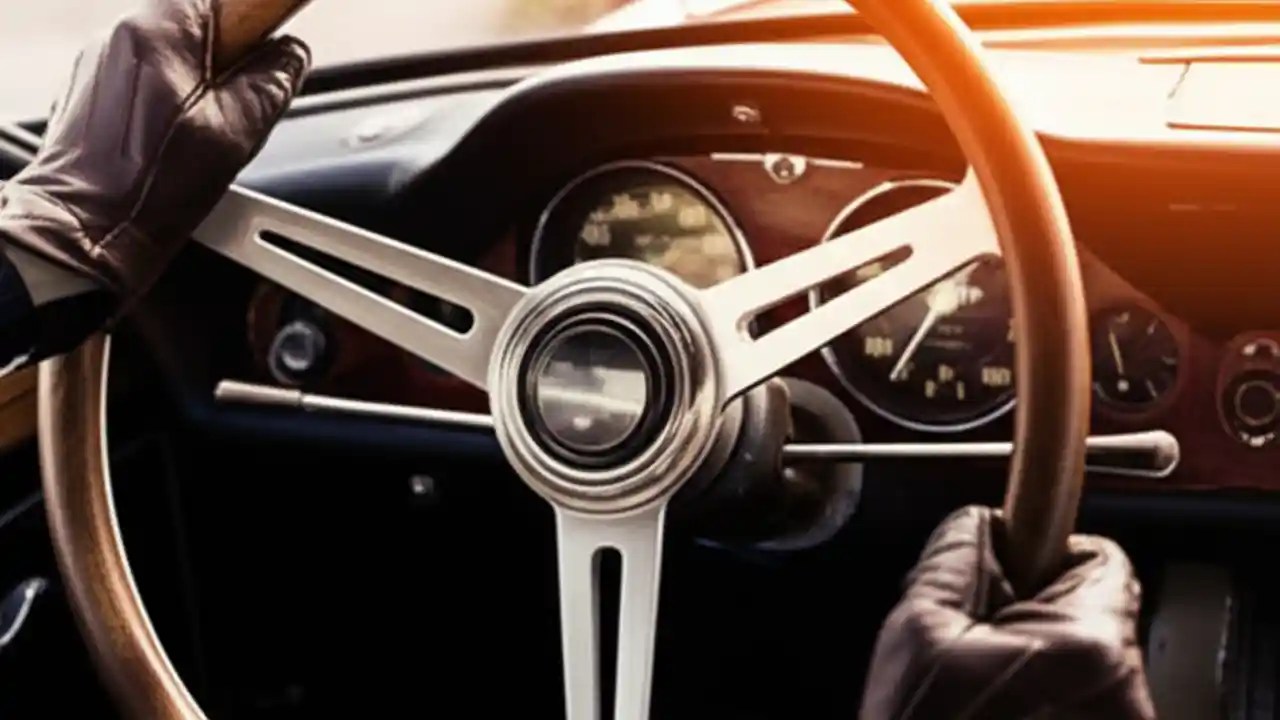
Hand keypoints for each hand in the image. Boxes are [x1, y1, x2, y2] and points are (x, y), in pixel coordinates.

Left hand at [0, 0, 308, 301]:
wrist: (86, 232)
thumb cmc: (151, 189)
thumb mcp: (238, 131)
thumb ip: (274, 80)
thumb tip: (291, 55)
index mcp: (158, 32)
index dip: (260, 17)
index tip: (276, 41)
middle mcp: (120, 36)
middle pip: (202, 24)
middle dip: (232, 60)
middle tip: (242, 105)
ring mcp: (101, 64)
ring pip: (177, 53)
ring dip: (204, 83)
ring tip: (207, 132)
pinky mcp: (95, 92)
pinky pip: (150, 78)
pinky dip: (174, 102)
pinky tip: (177, 141)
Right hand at [859, 506, 1154, 719]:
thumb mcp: (915, 632)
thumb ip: (952, 560)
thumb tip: (975, 524)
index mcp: (1087, 646)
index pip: (1097, 555)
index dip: (1039, 552)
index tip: (1007, 565)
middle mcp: (1126, 692)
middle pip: (1089, 607)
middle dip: (1030, 611)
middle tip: (974, 643)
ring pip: (1083, 658)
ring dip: (1035, 659)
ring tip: (983, 691)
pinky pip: (1082, 699)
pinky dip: (1044, 699)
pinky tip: (1000, 718)